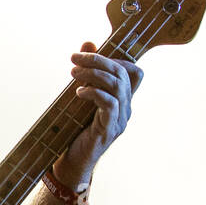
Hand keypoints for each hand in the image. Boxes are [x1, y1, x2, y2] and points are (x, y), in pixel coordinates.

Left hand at [54, 41, 143, 185]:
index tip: (89, 54)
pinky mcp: (110, 130)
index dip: (115, 58)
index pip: (133, 71)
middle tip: (75, 58)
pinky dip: (94, 93)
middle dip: (98, 61)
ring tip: (73, 73)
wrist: (72, 161)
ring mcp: (120, 119)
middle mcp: (126, 108)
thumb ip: (87, 71)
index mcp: (122, 99)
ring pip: (116, 87)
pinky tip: (78, 92)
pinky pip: (109, 104)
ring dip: (93, 75)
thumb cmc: (76, 128)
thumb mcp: (81, 95)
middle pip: (122, 74)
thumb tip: (88, 43)